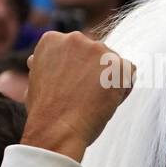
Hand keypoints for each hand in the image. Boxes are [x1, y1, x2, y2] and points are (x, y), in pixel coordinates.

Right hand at [21, 31, 133, 162]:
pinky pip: (130, 73)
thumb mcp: (36, 79)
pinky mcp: (118, 64)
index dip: (76, 71)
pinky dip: (124, 87)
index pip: (76, 51)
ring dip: (110, 81)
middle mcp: (75, 38)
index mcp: (52, 39)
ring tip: (94, 100)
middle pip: (96, 55)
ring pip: (114, 63)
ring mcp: (98, 49)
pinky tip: (108, 100)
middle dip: (94, 73)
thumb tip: (35, 59)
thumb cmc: (45, 110)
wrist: (57, 128)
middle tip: (84, 96)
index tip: (70, 87)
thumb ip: (45, 66)